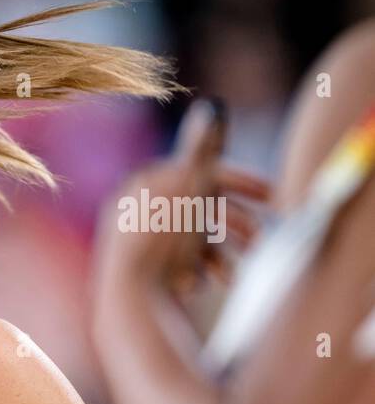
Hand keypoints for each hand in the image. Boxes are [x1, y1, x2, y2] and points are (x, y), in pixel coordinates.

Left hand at [94, 99, 271, 295]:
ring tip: (232, 275)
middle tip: (259, 242)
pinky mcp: (139, 272)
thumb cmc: (163, 238)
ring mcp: (135, 242)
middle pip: (197, 210)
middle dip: (235, 226)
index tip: (274, 198)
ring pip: (191, 242)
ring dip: (219, 257)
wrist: (129, 295)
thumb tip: (211, 108)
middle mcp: (136, 210)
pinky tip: (199, 285)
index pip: (200, 173)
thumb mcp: (190, 186)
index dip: (242, 183)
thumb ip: (204, 149)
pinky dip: (194, 273)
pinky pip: (176, 267)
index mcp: (145, 184)